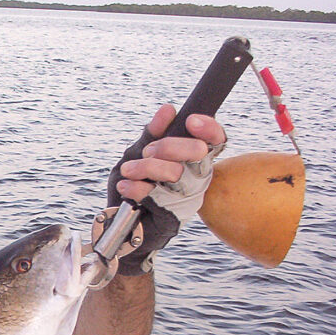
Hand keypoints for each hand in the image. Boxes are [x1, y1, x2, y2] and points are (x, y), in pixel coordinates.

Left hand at [107, 104, 226, 273]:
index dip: (209, 128)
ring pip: (176, 173)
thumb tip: (168, 111)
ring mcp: (188, 198)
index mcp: (194, 159)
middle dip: (168, 146)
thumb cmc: (133, 185)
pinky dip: (136, 187)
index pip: (216, 140)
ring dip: (147, 167)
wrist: (118, 224)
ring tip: (128, 170)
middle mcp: (197, 177)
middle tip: (148, 151)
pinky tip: (126, 186)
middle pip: (197, 152)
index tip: (191, 120)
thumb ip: (151, 134)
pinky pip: (157, 196)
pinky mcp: (173, 216)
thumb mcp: (137, 154)